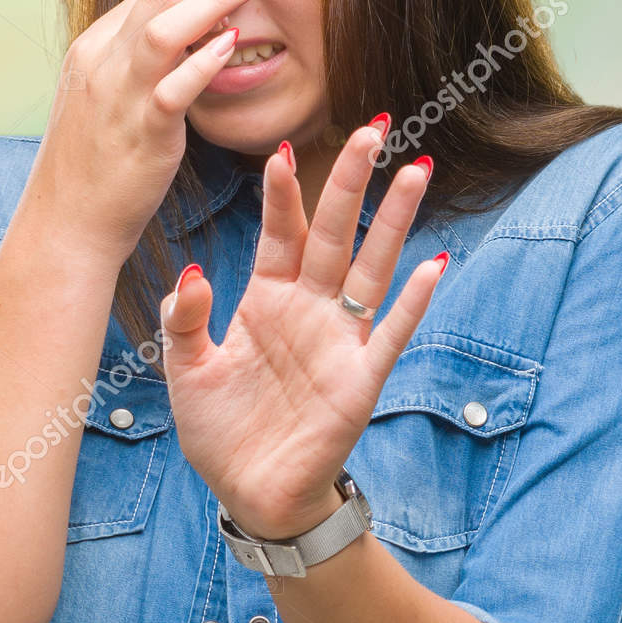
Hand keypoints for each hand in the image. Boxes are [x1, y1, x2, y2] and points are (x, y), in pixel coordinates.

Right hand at [24, 0, 284, 257]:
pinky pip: (171, 88)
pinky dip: (202, 62)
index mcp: (95, 48)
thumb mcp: (114, 99)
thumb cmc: (98, 166)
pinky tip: (232, 45)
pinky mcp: (139, 133)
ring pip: (163, 28)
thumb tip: (205, 32)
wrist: (67, 224)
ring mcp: (118, 95)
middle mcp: (101, 61)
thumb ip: (149, 62)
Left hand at [159, 123, 445, 539]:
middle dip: (351, 180)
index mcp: (266, 299)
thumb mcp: (186, 370)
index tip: (280, 151)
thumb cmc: (221, 429)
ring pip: (372, 267)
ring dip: (395, 221)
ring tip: (416, 171)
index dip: (282, 194)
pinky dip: (414, 300)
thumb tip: (193, 272)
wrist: (250, 494)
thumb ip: (185, 320)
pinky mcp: (360, 378)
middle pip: (334, 232)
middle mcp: (309, 309)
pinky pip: (391, 332)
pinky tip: (435, 264)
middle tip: (373, 128)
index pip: (280, 233)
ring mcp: (339, 340)